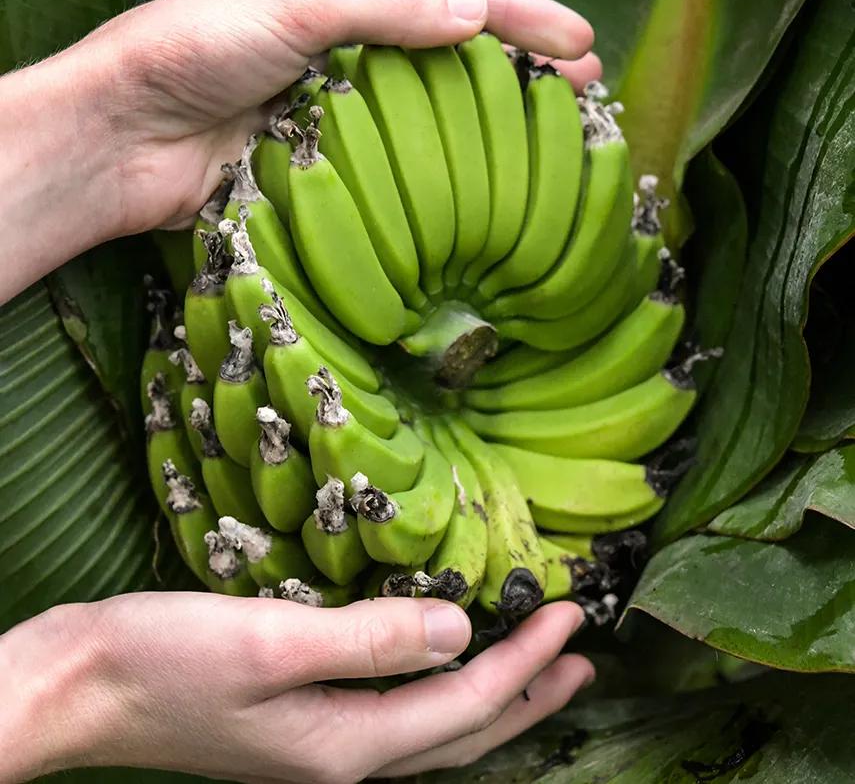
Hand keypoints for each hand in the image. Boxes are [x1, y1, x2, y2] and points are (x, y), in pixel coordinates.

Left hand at [0, 0, 597, 301]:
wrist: (126, 138)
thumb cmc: (196, 51)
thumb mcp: (294, 4)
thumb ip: (386, 8)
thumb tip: (474, 15)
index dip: (520, 17)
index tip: (580, 45)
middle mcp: (348, 43)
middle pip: (452, 52)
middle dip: (520, 66)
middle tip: (588, 88)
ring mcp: (339, 106)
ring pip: (430, 111)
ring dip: (488, 121)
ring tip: (551, 139)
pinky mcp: (326, 160)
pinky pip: (395, 162)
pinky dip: (438, 170)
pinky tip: (476, 184)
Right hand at [1, 592, 592, 782]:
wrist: (87, 686)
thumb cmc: (168, 660)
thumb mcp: (270, 642)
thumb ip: (369, 640)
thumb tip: (460, 630)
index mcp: (347, 744)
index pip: (465, 706)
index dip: (526, 662)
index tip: (574, 616)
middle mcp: (346, 757)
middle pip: (462, 735)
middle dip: (528, 696)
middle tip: (582, 659)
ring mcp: (323, 746)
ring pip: (435, 731)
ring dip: (492, 697)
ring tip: (536, 669)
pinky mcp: (303, 723)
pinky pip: (400, 715)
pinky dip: (442, 691)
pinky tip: (442, 667)